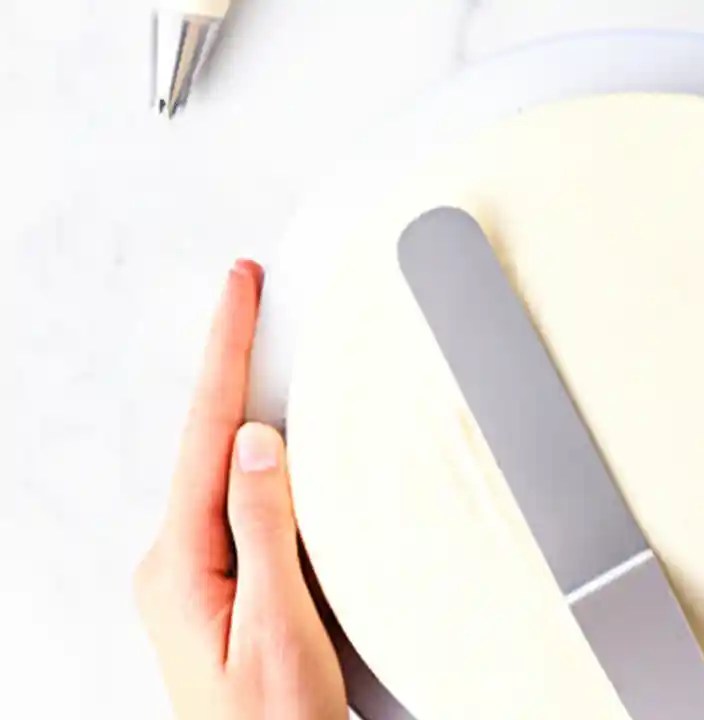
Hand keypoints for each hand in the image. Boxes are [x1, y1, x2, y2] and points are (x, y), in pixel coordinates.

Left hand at [134, 260, 345, 719]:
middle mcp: (176, 559)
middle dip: (231, 360)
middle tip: (249, 292)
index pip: (208, 434)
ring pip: (224, 467)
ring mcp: (193, 571)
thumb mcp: (274, 629)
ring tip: (266, 347)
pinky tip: (276, 438)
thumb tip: (259, 441)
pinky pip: (237, 498)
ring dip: (246, 404)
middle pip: (208, 437)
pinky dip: (259, 455)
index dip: (226, 351)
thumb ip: (263, 531)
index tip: (240, 288)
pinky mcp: (218, 581)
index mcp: (181, 563)